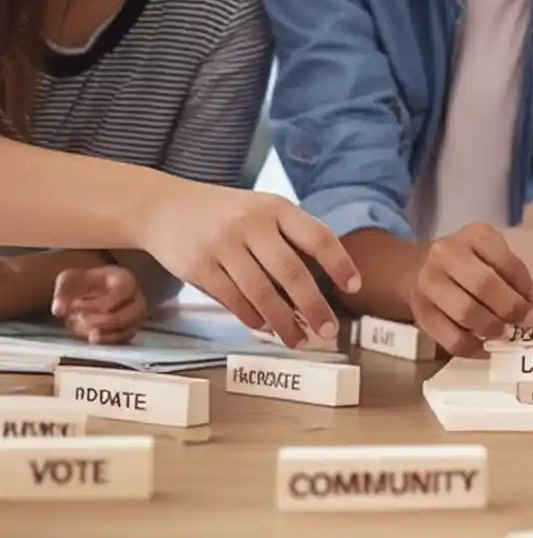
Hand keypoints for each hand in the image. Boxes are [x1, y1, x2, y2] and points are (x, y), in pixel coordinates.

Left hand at [51, 266, 147, 344]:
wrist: (92, 289)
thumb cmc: (83, 282)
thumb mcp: (69, 280)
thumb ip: (62, 293)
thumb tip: (59, 311)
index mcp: (125, 279)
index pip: (120, 293)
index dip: (97, 303)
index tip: (74, 305)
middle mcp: (137, 297)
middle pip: (127, 314)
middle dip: (102, 321)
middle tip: (80, 320)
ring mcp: (137, 314)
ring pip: (128, 328)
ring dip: (106, 332)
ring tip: (86, 330)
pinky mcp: (132, 328)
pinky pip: (125, 338)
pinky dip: (108, 340)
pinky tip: (92, 337)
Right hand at [138, 183, 359, 349]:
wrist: (162, 206)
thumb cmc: (225, 214)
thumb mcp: (260, 210)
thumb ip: (289, 239)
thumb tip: (323, 287)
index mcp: (275, 207)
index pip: (317, 237)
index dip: (339, 264)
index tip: (355, 288)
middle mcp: (251, 223)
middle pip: (292, 273)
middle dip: (314, 306)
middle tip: (330, 331)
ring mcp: (222, 244)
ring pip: (262, 293)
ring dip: (284, 322)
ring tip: (299, 341)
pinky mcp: (198, 266)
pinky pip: (234, 300)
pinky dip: (253, 318)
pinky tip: (266, 327)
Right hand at [408, 224, 532, 356]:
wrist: (417, 269)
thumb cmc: (468, 265)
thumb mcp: (493, 258)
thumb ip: (516, 280)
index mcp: (475, 236)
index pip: (506, 263)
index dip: (525, 292)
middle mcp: (446, 254)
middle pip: (484, 285)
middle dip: (511, 309)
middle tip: (527, 326)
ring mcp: (429, 283)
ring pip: (465, 313)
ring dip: (492, 329)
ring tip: (506, 335)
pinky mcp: (420, 312)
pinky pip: (450, 338)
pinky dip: (473, 348)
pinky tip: (486, 348)